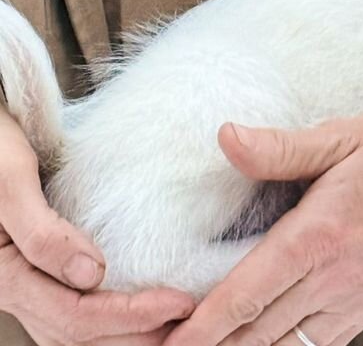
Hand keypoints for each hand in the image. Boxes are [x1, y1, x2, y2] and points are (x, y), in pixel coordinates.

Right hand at [0, 109, 195, 344]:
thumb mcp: (12, 184)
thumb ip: (44, 232)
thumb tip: (91, 274)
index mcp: (8, 275)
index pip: (77, 314)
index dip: (131, 314)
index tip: (180, 303)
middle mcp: (16, 289)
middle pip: (80, 334)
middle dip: (137, 334)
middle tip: (191, 322)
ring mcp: (27, 284)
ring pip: (76, 332)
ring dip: (126, 334)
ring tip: (173, 324)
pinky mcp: (39, 272)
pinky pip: (74, 311)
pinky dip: (111, 319)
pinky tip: (140, 309)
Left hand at [164, 103, 362, 345]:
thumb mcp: (341, 135)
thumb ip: (281, 147)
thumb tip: (226, 137)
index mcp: (320, 234)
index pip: (247, 294)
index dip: (201, 326)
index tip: (167, 341)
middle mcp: (335, 279)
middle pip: (257, 334)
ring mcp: (354, 301)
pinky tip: (257, 344)